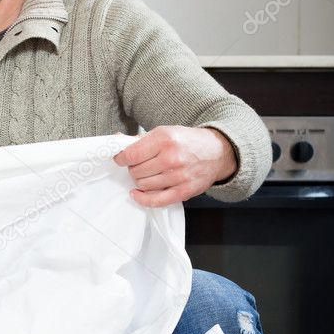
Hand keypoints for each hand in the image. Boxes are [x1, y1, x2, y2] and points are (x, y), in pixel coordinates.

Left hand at [113, 126, 237, 206]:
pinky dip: (142, 199)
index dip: (121, 158)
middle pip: (136, 171)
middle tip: (140, 165)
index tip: (120, 159)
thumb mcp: (166, 132)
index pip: (131, 154)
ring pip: (143, 185)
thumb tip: (116, 141)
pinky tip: (137, 194)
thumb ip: (141, 139)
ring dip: (140, 181)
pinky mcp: (184, 191)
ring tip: (147, 174)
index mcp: (165, 139)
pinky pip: (155, 201)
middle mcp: (171, 157)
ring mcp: (178, 176)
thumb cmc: (188, 142)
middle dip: (133, 169)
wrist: (217, 152)